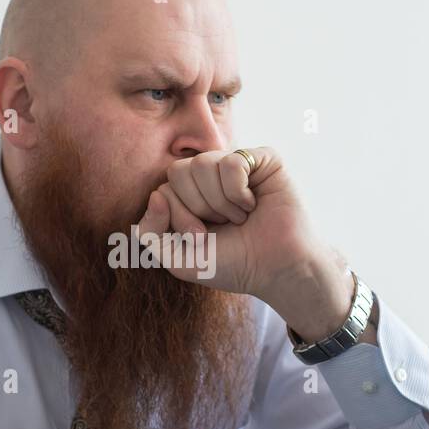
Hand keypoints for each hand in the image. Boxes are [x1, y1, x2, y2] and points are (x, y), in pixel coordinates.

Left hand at [133, 147, 354, 341]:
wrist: (276, 269)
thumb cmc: (231, 264)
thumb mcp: (178, 259)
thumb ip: (151, 233)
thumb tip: (156, 195)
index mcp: (188, 196)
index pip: (163, 189)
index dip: (178, 216)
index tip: (202, 240)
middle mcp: (209, 176)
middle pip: (178, 171)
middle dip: (198, 207)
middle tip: (223, 225)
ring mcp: (235, 164)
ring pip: (203, 163)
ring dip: (220, 202)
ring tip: (240, 217)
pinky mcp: (262, 159)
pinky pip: (232, 161)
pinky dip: (238, 191)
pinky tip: (253, 204)